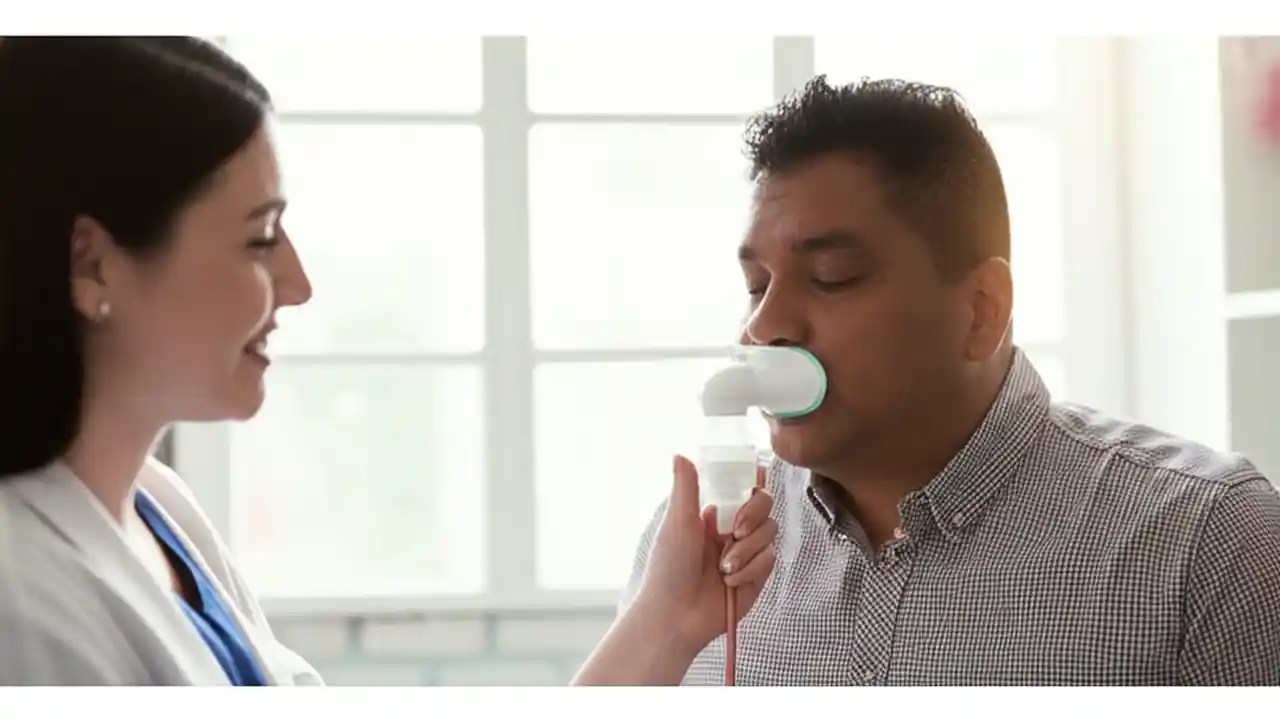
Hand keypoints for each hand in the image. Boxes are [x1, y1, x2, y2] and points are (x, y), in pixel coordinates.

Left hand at [629, 454, 777, 655]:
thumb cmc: (668, 568)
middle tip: (735, 529)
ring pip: (769, 531)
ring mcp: (747, 552)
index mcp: (713, 513)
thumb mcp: (677, 522)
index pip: (743, 486)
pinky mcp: (758, 575)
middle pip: (764, 504)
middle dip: (753, 514)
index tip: (754, 478)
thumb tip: (680, 454)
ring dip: (747, 548)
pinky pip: (770, 559)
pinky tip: (730, 580)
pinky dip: (750, 569)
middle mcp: (733, 529)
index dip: (753, 480)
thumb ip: (685, 487)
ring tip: (723, 566)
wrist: (677, 615)